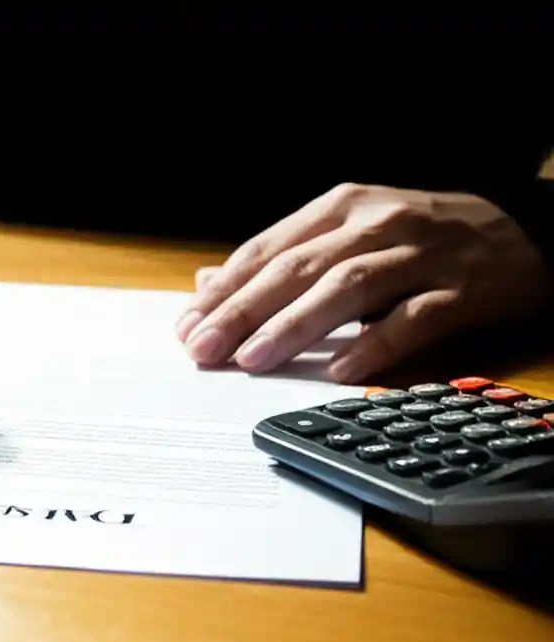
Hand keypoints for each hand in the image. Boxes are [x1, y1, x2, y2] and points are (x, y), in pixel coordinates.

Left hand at [176, 183, 551, 381]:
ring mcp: (421, 254)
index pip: (267, 249)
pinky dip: (375, 342)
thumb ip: (283, 260)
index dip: (224, 290)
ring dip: (295, 324)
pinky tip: (340, 368)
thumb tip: (210, 284)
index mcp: (340, 207)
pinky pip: (413, 317)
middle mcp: (376, 223)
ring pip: (347, 286)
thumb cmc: (419, 240)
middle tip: (204, 348)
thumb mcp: (348, 235)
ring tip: (254, 359)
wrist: (523, 233)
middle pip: (297, 267)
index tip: (186, 326)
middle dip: (244, 309)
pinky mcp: (462, 290)